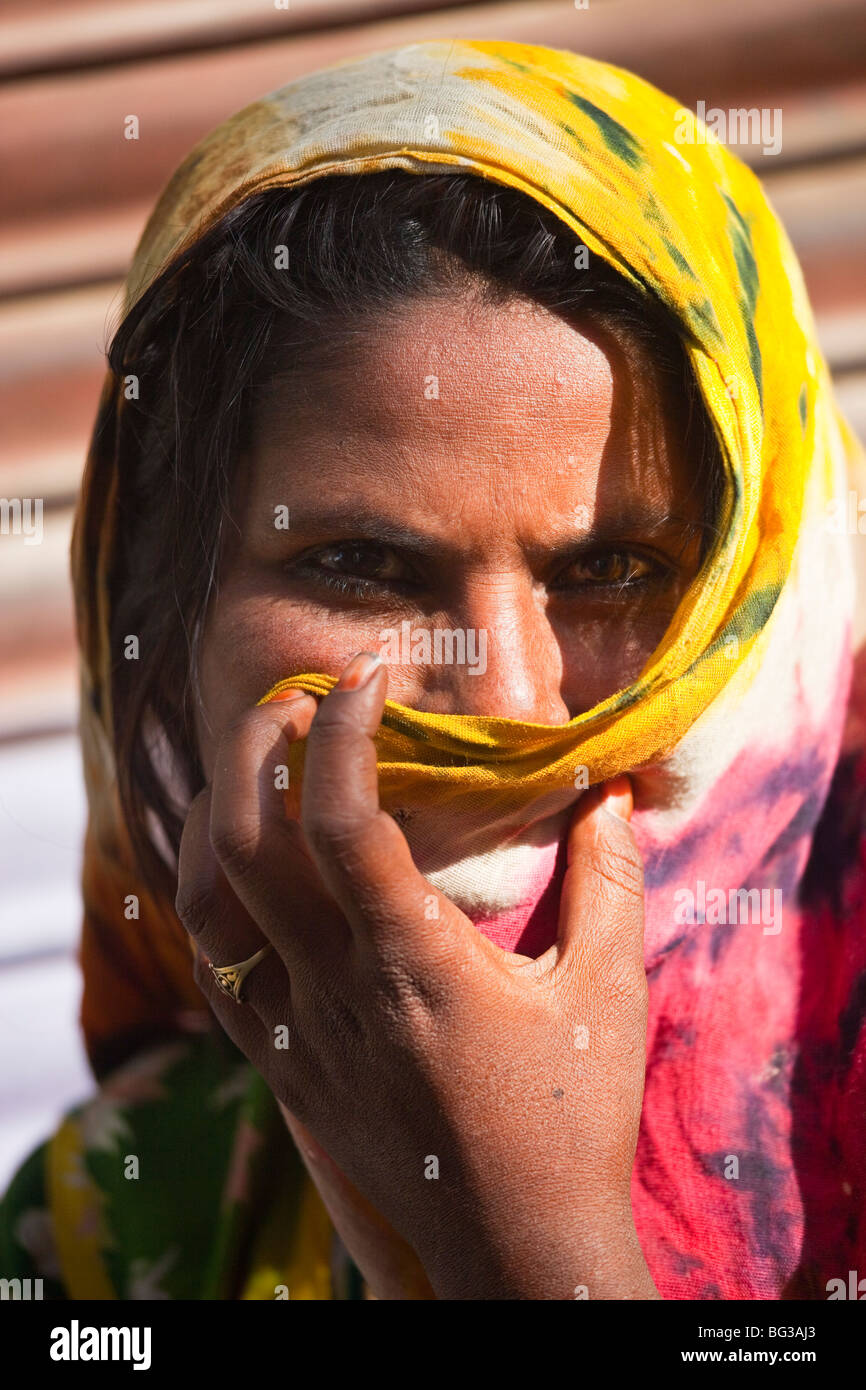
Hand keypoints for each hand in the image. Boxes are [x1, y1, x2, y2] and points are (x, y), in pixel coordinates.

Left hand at [177, 651, 656, 1299]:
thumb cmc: (572, 1116)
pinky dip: (209, 900)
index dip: (342, 731)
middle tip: (292, 700)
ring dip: (213, 818)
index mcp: (414, 963)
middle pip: (245, 846)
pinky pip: (213, 971)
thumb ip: (607, 880)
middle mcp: (335, 991)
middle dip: (252, 749)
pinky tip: (235, 869)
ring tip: (252, 767)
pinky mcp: (283, 1067)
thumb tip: (609, 791)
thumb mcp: (609, 989)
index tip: (369, 679)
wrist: (517, 1242)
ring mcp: (297, 1032)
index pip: (343, 821)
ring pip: (206, 907)